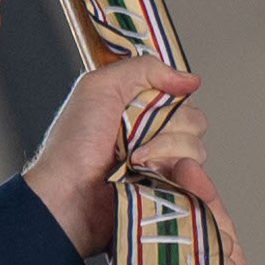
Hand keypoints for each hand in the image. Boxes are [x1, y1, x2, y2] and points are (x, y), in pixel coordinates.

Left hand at [19, 55, 197, 257]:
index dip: (172, 99)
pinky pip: (196, 180)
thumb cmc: (73, 145)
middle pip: (195, 121)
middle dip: (167, 128)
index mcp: (140, 108)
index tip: (149, 107)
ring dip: (166, 153)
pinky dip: (180, 175)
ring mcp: (163, 165)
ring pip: (196, 149)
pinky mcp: (168, 192)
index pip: (181, 95)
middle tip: (134, 139)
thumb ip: (144, 69)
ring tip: (135, 162)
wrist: (68, 195)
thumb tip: (191, 79)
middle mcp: (155, 135)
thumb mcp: (99, 87)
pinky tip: (151, 176)